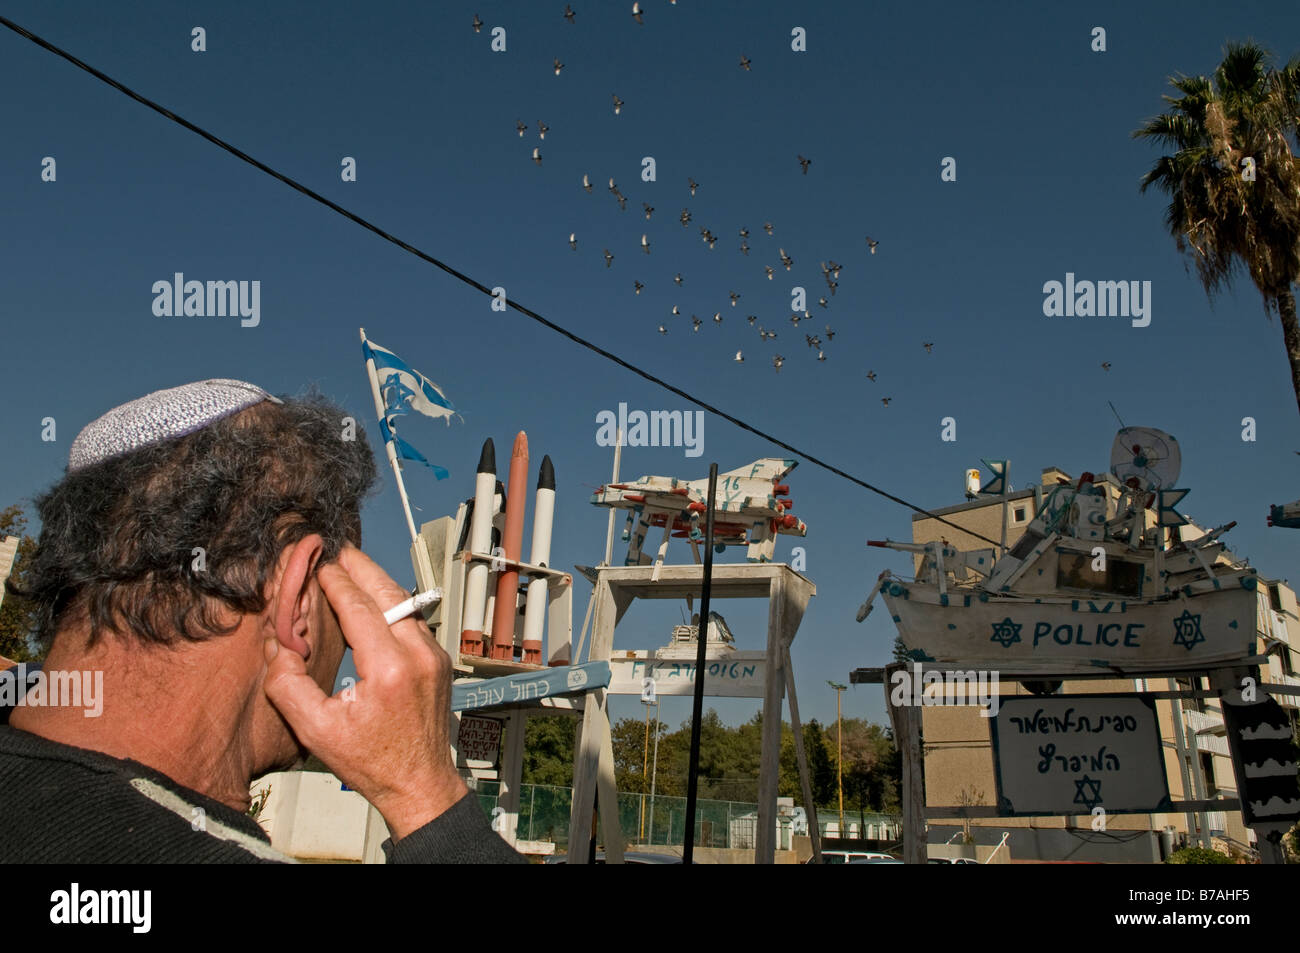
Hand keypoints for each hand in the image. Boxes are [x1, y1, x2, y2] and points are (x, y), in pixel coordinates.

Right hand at [262, 544, 466, 839]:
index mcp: (388, 670)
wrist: (418, 784)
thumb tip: (280, 649)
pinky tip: (372, 599)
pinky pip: (413, 620)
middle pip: (388, 594)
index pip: (360, 608)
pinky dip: (391, 603)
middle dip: (361, 568)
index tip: (319, 566)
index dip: (337, 583)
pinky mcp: (437, 661)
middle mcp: (417, 656)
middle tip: (338, 548)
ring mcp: (433, 657)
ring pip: (404, 604)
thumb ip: (289, 687)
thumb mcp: (316, 732)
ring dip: (377, 582)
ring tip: (351, 566)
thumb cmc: (371, 762)